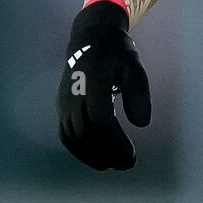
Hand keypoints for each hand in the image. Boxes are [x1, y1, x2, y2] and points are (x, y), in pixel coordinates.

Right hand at [57, 0, 151, 169]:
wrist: (88, 37)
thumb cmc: (115, 52)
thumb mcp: (134, 64)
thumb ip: (138, 92)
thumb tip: (141, 124)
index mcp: (93, 82)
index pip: (101, 120)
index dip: (115, 142)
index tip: (131, 155)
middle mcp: (74, 94)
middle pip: (87, 132)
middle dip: (107, 153)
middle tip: (127, 164)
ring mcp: (64, 101)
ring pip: (73, 136)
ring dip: (92, 155)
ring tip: (114, 164)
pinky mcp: (61, 106)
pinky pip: (66, 134)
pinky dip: (80, 150)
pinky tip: (97, 158)